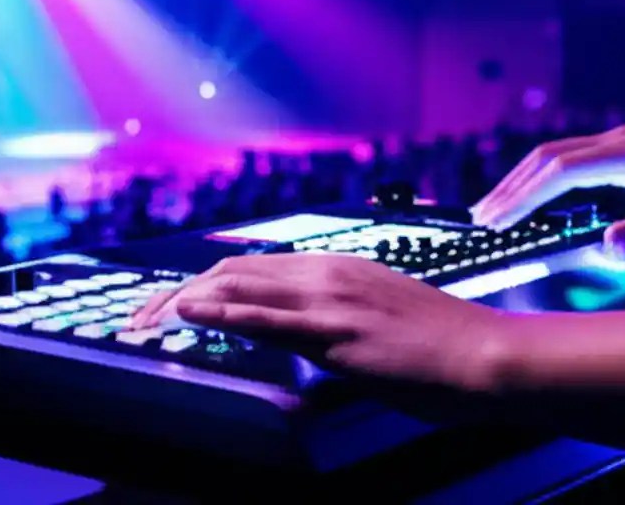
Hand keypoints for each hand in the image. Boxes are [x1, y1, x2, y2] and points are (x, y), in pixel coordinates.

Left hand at [130, 254, 508, 390]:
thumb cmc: (436, 345)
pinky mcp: (336, 330)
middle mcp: (322, 272)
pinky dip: (221, 313)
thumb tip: (293, 327)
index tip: (167, 305)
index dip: (200, 284)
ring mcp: (327, 298)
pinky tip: (190, 314)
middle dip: (176, 292)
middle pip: (228, 273)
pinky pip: (266, 318)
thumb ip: (328, 315)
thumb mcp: (372, 317)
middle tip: (140, 316)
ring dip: (184, 302)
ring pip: (238, 289)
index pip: (245, 269)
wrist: (485, 356)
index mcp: (329, 268)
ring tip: (146, 318)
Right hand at [472, 125, 624, 230]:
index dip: (525, 196)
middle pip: (548, 155)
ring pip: (557, 152)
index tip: (497, 223)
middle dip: (510, 187)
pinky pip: (572, 155)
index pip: (561, 171)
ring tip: (498, 207)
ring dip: (523, 179)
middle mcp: (620, 140)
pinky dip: (545, 176)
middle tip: (480, 216)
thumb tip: (609, 246)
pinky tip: (537, 194)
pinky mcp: (623, 145)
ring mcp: (621, 139)